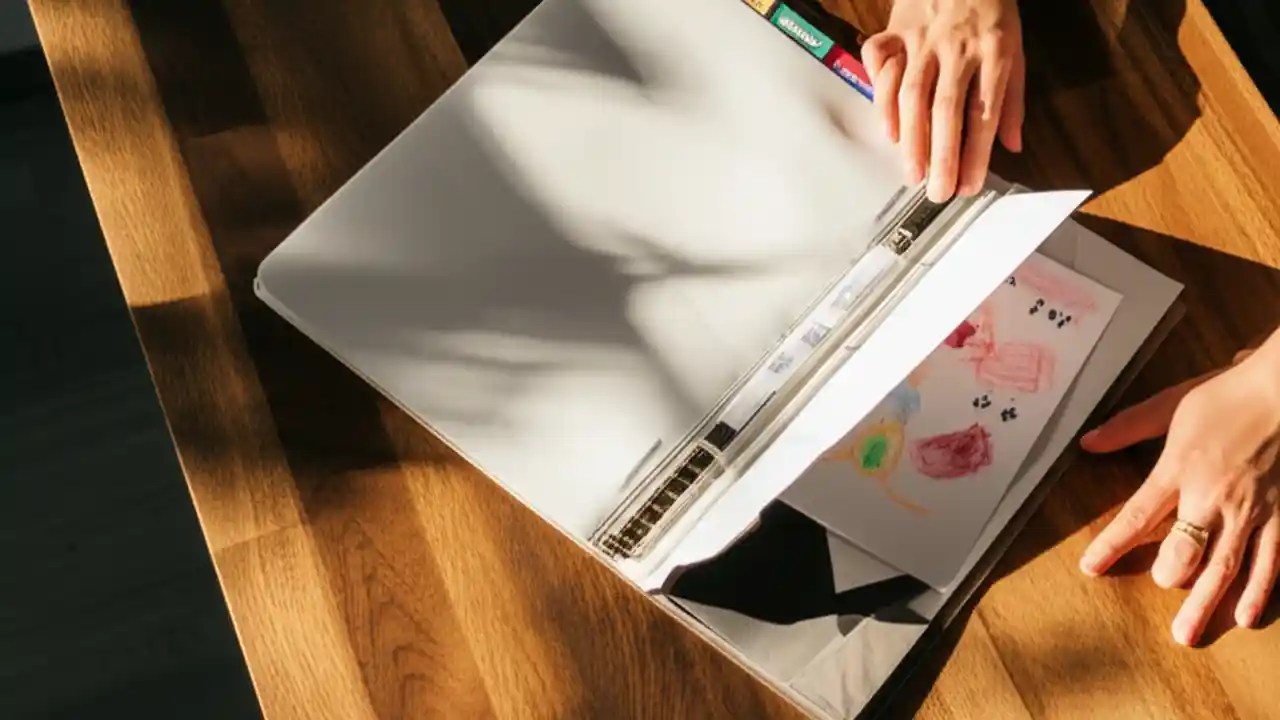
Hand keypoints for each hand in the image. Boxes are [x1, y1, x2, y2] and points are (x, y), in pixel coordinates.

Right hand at [861, 0, 1024, 202]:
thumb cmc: (991, 9)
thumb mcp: (1016, 48)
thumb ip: (1013, 98)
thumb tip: (1012, 146)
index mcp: (994, 53)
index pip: (983, 112)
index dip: (976, 153)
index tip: (969, 185)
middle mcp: (956, 48)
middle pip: (945, 109)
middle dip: (941, 155)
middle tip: (938, 192)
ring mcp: (922, 38)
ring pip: (911, 93)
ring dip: (911, 138)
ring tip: (912, 173)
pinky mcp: (895, 29)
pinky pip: (880, 62)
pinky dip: (880, 95)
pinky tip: (887, 128)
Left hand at [1078, 332, 1279, 645]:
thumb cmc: (1227, 396)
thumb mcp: (1170, 404)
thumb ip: (1127, 427)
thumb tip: (1086, 443)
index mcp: (1179, 470)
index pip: (1137, 517)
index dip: (1111, 546)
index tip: (1090, 568)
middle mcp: (1212, 498)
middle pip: (1185, 552)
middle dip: (1168, 576)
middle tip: (1159, 590)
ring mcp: (1251, 511)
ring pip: (1227, 568)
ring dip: (1206, 604)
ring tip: (1187, 635)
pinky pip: (1271, 562)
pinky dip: (1259, 592)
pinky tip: (1246, 616)